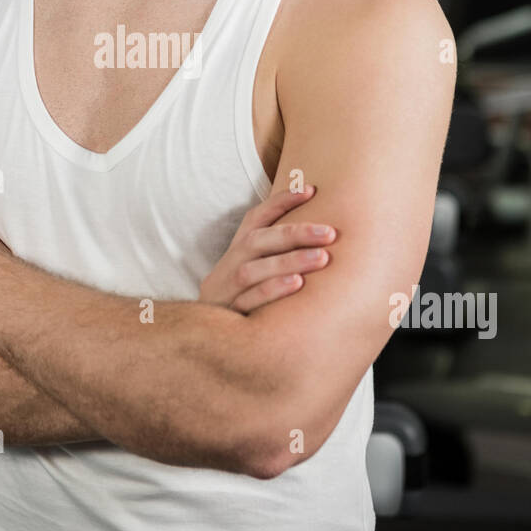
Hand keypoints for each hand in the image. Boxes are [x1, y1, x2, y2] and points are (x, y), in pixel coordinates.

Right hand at [198, 186, 335, 312]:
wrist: (201, 340)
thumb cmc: (241, 303)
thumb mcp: (253, 275)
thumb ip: (277, 255)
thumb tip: (322, 237)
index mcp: (236, 252)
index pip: (255, 219)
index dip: (281, 202)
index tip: (311, 190)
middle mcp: (228, 266)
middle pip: (257, 241)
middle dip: (294, 233)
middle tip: (329, 233)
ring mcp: (223, 291)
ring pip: (252, 270)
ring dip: (288, 262)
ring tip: (322, 258)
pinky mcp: (225, 316)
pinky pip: (247, 301)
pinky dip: (272, 290)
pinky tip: (298, 285)